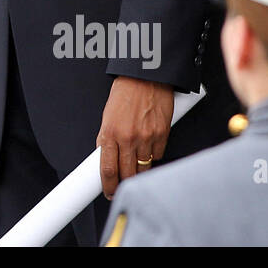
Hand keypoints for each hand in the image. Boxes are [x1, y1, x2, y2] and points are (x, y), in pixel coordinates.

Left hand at [96, 76, 173, 198]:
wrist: (145, 76)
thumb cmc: (125, 93)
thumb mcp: (108, 115)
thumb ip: (107, 137)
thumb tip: (105, 158)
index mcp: (109, 132)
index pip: (107, 169)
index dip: (108, 185)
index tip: (108, 191)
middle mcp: (127, 137)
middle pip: (126, 173)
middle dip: (124, 182)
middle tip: (123, 184)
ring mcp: (146, 137)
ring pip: (143, 167)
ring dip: (139, 170)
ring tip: (136, 165)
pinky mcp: (162, 134)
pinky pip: (158, 155)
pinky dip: (153, 155)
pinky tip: (149, 146)